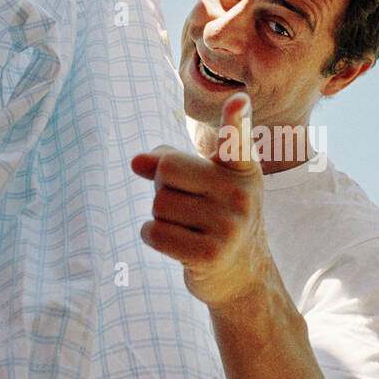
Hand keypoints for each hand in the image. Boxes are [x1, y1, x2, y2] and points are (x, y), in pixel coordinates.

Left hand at [131, 93, 274, 308]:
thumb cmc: (216, 221)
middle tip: (185, 206)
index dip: (235, 119)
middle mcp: (241, 194)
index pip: (236, 141)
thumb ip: (171, 165)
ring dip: (159, 217)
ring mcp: (229, 225)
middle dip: (163, 186)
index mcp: (242, 170)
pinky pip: (155, 233)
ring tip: (186, 229)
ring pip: (158, 204)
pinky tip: (175, 245)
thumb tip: (136, 160)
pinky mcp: (210, 253)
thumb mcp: (203, 186)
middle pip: (167, 169)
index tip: (237, 99)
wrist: (242, 278)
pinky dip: (153, 237)